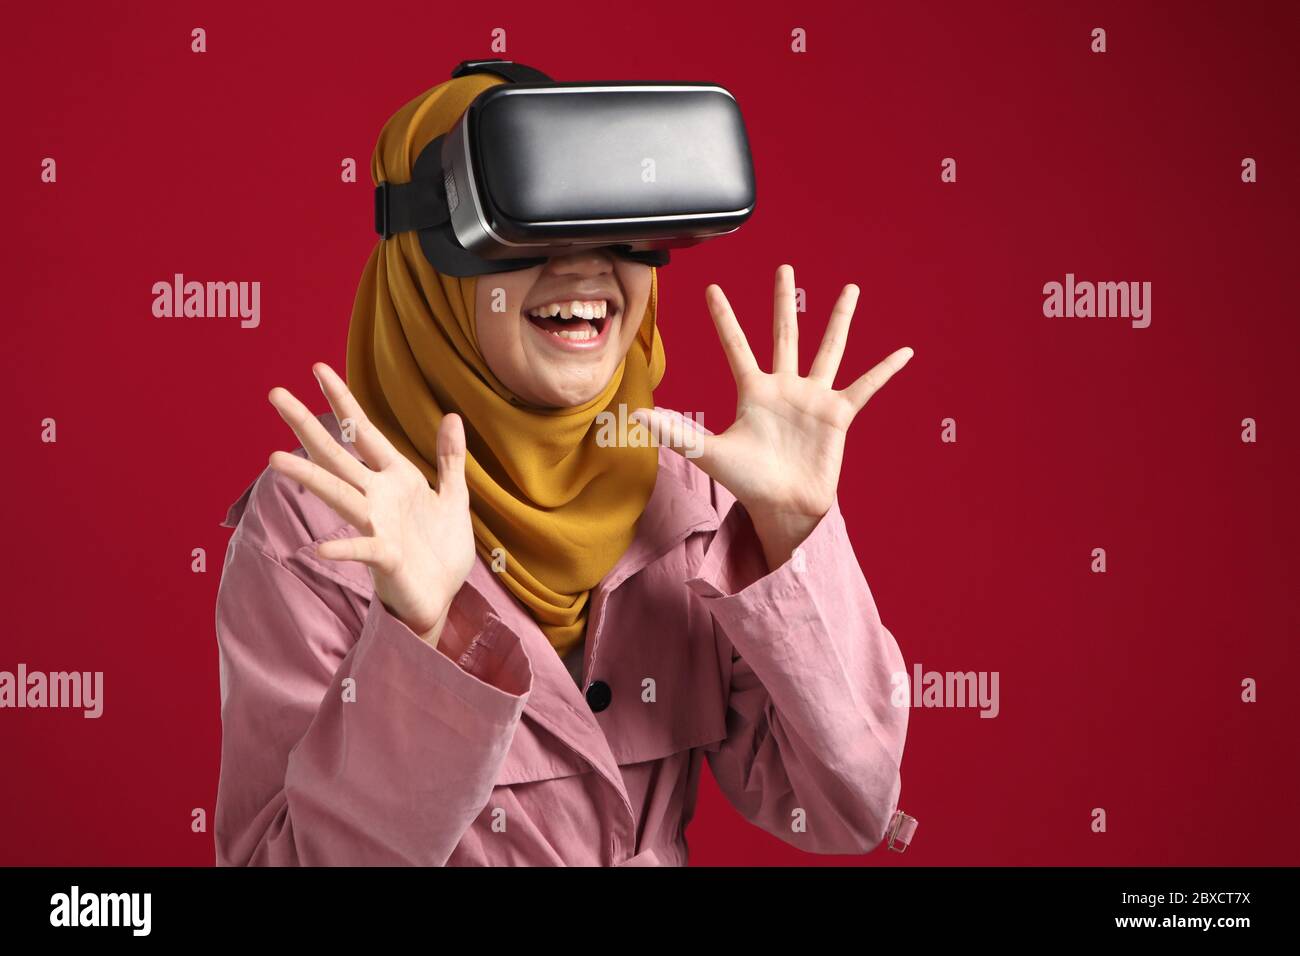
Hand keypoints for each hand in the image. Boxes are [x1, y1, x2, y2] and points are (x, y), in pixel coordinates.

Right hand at [266, 363, 474, 650]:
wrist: (443, 598)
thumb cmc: (441, 550)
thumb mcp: (453, 497)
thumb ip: (449, 459)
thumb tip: (451, 415)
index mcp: (395, 478)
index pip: (364, 432)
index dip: (343, 401)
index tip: (317, 369)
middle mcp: (377, 498)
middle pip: (337, 454)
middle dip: (307, 425)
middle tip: (274, 393)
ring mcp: (378, 526)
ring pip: (339, 495)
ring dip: (309, 477)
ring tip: (274, 458)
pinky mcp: (387, 558)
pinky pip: (363, 549)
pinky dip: (343, 548)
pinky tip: (319, 550)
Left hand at [632, 264, 912, 569]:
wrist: (782, 508)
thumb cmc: (748, 483)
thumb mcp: (710, 454)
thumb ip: (678, 432)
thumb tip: (637, 417)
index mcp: (752, 392)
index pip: (735, 346)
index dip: (724, 318)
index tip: (711, 289)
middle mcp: (784, 387)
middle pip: (784, 333)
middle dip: (783, 301)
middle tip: (784, 268)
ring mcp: (813, 398)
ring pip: (828, 348)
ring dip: (839, 319)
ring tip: (851, 289)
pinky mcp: (837, 415)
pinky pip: (865, 387)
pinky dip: (884, 371)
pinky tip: (903, 353)